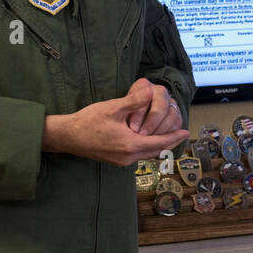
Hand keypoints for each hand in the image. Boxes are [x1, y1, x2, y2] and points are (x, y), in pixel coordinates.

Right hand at [42, 84, 187, 163]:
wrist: (66, 136)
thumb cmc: (87, 121)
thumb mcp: (112, 107)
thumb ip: (133, 101)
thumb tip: (150, 91)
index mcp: (130, 145)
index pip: (159, 143)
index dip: (174, 137)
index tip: (186, 132)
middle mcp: (128, 158)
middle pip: (156, 151)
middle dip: (169, 142)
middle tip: (182, 134)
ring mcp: (121, 161)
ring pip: (147, 154)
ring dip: (158, 145)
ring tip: (169, 136)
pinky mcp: (116, 160)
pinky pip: (138, 155)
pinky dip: (147, 147)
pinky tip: (149, 139)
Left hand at [123, 78, 182, 135]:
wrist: (123, 122)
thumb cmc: (119, 115)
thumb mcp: (118, 107)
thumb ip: (133, 101)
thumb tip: (147, 93)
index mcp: (144, 85)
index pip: (147, 98)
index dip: (140, 115)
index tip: (132, 128)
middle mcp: (159, 92)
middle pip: (162, 107)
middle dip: (151, 124)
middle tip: (142, 135)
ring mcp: (168, 102)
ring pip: (172, 116)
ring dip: (161, 130)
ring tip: (149, 140)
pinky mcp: (174, 115)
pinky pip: (177, 124)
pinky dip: (168, 133)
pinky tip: (158, 140)